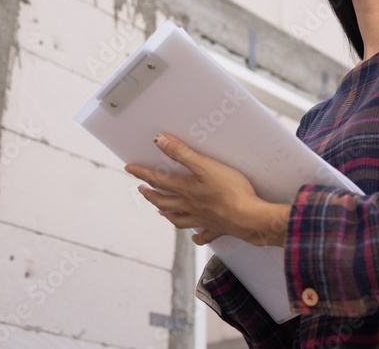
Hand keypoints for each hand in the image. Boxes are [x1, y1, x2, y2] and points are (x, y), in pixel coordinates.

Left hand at [125, 133, 289, 246]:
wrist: (248, 217)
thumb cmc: (229, 190)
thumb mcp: (205, 166)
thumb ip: (181, 153)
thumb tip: (158, 140)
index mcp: (186, 190)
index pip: (158, 180)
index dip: (142, 173)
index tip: (129, 168)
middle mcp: (190, 206)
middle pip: (164, 201)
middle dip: (150, 194)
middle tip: (141, 190)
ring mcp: (202, 219)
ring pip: (179, 218)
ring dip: (167, 214)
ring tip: (160, 212)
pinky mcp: (217, 228)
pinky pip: (204, 235)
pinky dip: (197, 237)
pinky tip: (195, 238)